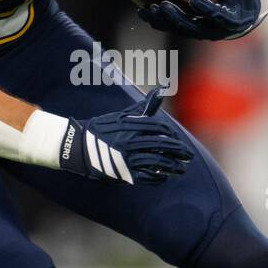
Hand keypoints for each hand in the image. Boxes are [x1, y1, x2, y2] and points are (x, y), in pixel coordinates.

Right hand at [58, 87, 192, 184]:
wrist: (79, 148)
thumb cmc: (103, 130)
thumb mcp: (122, 116)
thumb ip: (143, 107)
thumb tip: (161, 89)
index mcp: (131, 126)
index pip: (159, 129)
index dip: (171, 135)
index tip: (177, 140)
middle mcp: (131, 141)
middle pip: (163, 146)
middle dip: (179, 151)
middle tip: (188, 156)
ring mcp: (128, 159)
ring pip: (158, 163)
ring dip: (173, 167)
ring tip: (181, 169)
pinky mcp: (124, 174)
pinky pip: (147, 177)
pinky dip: (158, 177)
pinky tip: (164, 177)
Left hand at [138, 0, 264, 40]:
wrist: (238, 16)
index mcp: (229, 20)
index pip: (216, 16)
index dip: (205, 9)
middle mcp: (212, 30)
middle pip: (191, 28)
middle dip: (176, 18)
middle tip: (164, 6)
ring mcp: (198, 32)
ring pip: (177, 30)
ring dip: (162, 21)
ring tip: (148, 10)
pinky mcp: (187, 30)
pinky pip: (170, 27)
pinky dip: (156, 21)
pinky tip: (142, 11)